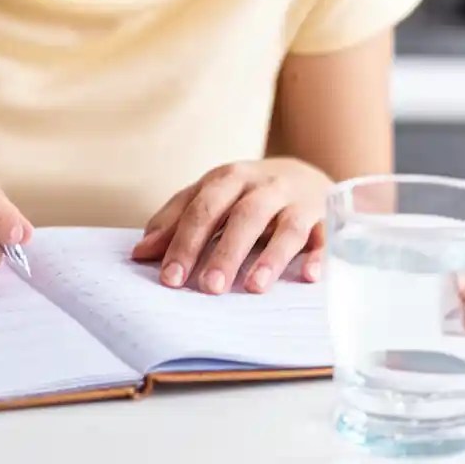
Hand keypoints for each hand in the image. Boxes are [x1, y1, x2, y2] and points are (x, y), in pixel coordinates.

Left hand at [131, 159, 330, 294]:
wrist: (305, 175)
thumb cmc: (245, 193)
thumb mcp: (209, 197)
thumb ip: (175, 221)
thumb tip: (140, 253)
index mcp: (227, 179)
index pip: (201, 210)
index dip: (184, 243)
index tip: (170, 278)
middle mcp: (263, 185)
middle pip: (242, 215)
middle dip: (224, 252)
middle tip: (209, 287)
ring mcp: (297, 200)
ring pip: (285, 226)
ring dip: (270, 257)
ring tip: (254, 288)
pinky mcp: (324, 217)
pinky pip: (324, 236)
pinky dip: (318, 256)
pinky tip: (308, 277)